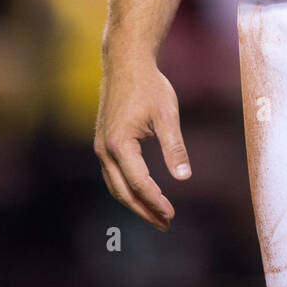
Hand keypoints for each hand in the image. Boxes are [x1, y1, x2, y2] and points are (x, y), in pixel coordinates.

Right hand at [94, 53, 191, 230]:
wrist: (126, 63)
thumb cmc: (150, 86)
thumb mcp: (167, 115)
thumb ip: (174, 147)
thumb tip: (184, 178)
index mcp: (119, 144)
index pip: (139, 183)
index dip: (156, 201)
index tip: (172, 215)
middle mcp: (105, 150)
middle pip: (123, 191)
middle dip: (144, 210)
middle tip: (165, 224)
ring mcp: (101, 147)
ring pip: (116, 185)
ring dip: (135, 202)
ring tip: (157, 214)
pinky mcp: (104, 142)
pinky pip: (113, 174)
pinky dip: (128, 188)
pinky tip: (144, 192)